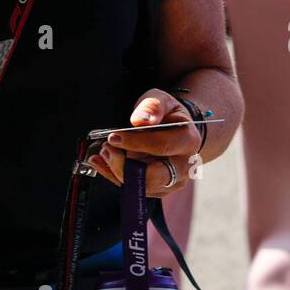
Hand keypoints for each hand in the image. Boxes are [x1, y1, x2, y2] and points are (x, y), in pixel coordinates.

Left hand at [86, 89, 201, 197]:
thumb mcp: (162, 100)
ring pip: (141, 186)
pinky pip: (133, 188)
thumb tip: (139, 121)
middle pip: (152, 175)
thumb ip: (152, 107)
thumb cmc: (167, 114)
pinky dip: (114, 175)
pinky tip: (101, 162)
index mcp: (188, 141)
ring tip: (103, 152)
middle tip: (106, 148)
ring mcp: (173, 182)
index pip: (161, 146)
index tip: (113, 137)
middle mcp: (184, 166)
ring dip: (116, 170)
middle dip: (124, 165)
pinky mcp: (159, 189)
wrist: (176, 129)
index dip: (135, 143)